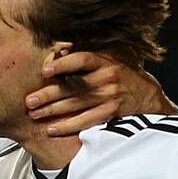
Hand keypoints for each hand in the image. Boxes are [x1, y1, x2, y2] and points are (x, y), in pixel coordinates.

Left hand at [24, 50, 177, 136]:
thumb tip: (57, 50)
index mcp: (105, 61)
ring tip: (34, 114)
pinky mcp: (111, 114)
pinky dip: (68, 126)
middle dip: (48, 94)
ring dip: (52, 111)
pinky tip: (52, 129)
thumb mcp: (109, 59)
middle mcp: (107, 78)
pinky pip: (86, 121)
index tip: (45, 70)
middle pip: (73, 86)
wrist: (148, 96)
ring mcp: (109, 97)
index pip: (82, 59)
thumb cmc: (121, 76)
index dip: (63, 63)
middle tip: (29, 101)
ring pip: (76, 105)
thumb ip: (87, 57)